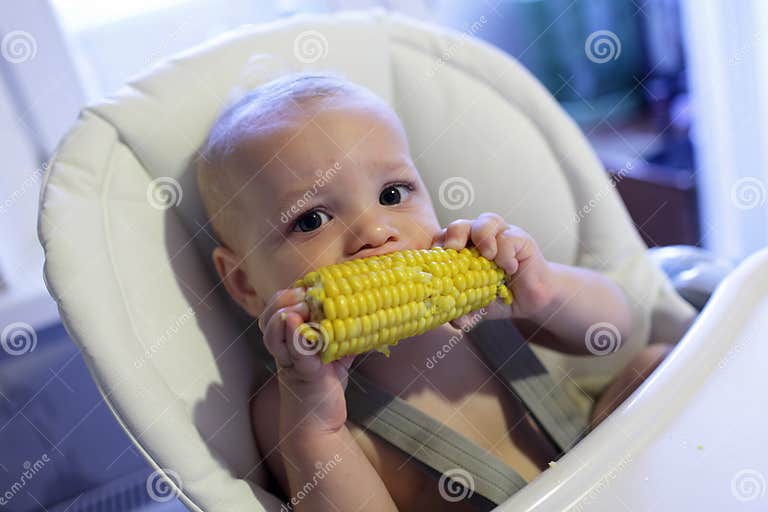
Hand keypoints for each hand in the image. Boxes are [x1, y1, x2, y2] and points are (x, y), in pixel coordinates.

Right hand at [258, 288, 354, 433]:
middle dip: (281, 302)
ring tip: (299, 306)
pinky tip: (303, 329)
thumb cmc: (324, 386)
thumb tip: (368, 309)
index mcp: (289, 340)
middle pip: (268, 319)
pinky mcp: (302, 375)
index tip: (306, 285)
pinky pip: (296, 354)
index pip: (278, 310)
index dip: (287, 295)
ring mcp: (290, 363)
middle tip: (301, 293)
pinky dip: (297, 339)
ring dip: (284, 316)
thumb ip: (344, 332)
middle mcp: (284, 350)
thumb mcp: (335, 353)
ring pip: (274, 336)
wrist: (319, 424)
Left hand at [430, 212, 556, 322]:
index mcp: (462, 251)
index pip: (443, 239)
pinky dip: (506, 253)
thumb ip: (466, 313)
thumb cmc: (500, 297)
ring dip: (483, 237)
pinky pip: (509, 237)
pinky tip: (509, 269)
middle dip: (455, 233)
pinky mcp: (520, 239)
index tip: (436, 261)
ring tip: (488, 256)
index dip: (438, 246)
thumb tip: (456, 322)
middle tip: (454, 248)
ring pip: (485, 221)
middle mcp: (478, 239)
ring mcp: (500, 235)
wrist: (533, 299)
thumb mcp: (479, 308)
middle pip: (461, 225)